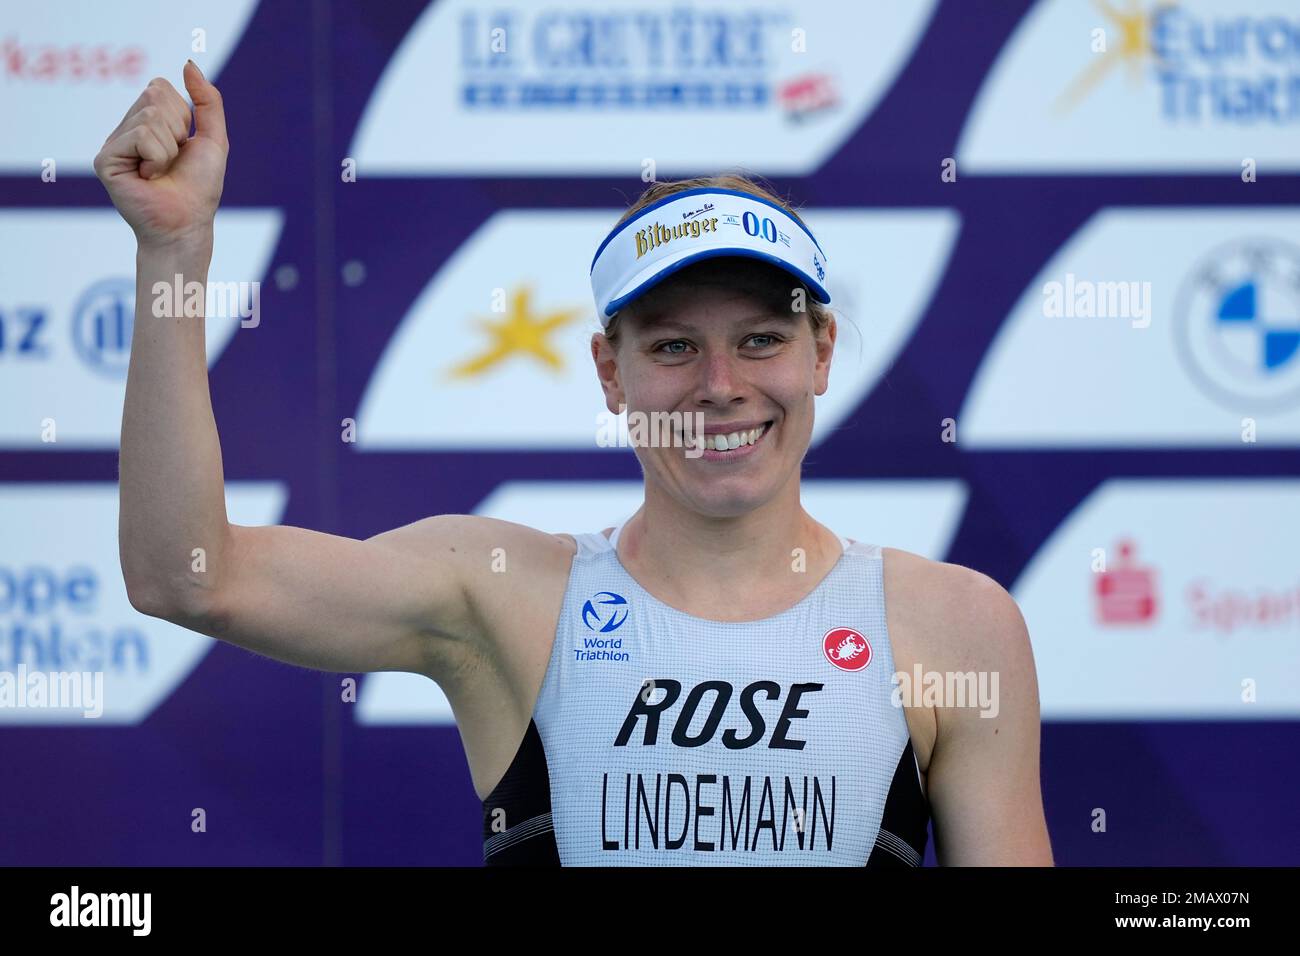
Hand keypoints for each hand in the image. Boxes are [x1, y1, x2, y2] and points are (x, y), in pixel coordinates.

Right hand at [94, 60, 228, 249]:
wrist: (187, 224)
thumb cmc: (199, 187)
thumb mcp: (214, 139)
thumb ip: (207, 100)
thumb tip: (188, 64)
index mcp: (146, 121)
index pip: (160, 87)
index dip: (182, 116)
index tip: (183, 146)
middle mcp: (126, 128)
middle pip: (154, 95)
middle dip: (177, 129)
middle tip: (172, 161)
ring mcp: (113, 143)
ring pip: (150, 116)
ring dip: (169, 148)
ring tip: (161, 172)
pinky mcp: (105, 159)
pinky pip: (141, 136)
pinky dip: (157, 158)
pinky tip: (149, 178)